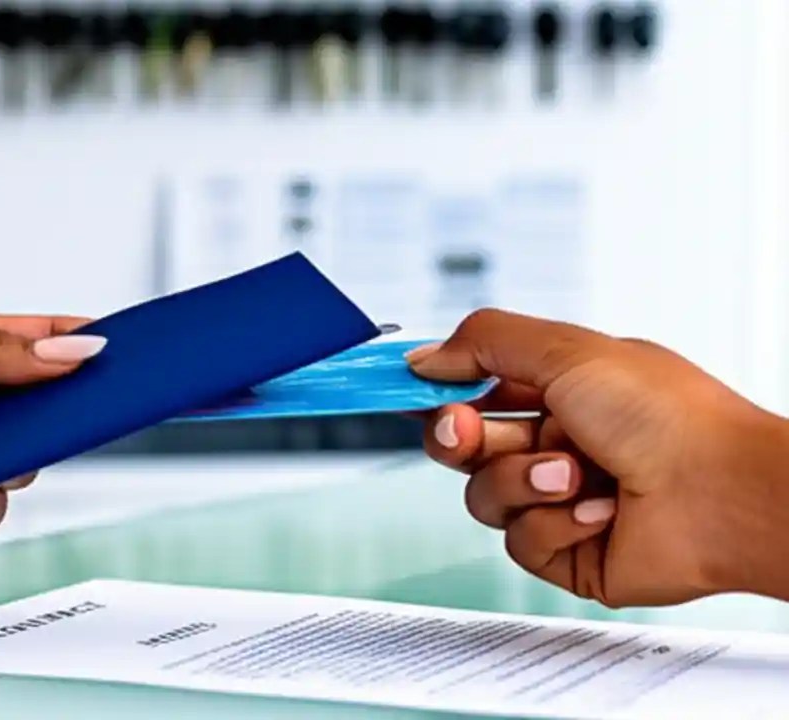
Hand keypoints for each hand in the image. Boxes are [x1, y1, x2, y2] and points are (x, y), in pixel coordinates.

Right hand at [407, 309, 788, 606]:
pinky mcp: (566, 552)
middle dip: (458, 436)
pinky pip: (519, 540)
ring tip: (575, 472)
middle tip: (465, 431)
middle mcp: (556, 443)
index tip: (396, 387)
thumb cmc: (669, 417)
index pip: (472, 387)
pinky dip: (555, 522)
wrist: (724, 494)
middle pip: (462, 444)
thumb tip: (425, 356)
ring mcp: (559, 499)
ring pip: (483, 496)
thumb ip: (484, 342)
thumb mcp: (567, 349)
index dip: (433, 390)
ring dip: (522, 481)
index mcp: (559, 390)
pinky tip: (601, 510)